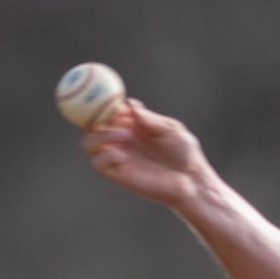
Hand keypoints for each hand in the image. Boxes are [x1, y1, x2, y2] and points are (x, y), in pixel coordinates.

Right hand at [81, 99, 213, 209]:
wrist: (190, 180)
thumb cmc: (184, 153)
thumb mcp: (171, 130)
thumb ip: (150, 120)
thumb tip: (131, 105)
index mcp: (131, 124)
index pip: (105, 109)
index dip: (102, 102)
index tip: (109, 98)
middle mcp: (120, 139)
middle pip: (90, 124)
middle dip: (93, 117)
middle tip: (110, 116)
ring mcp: (117, 156)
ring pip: (88, 143)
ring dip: (100, 136)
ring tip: (126, 135)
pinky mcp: (118, 174)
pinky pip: (98, 163)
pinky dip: (105, 155)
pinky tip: (123, 156)